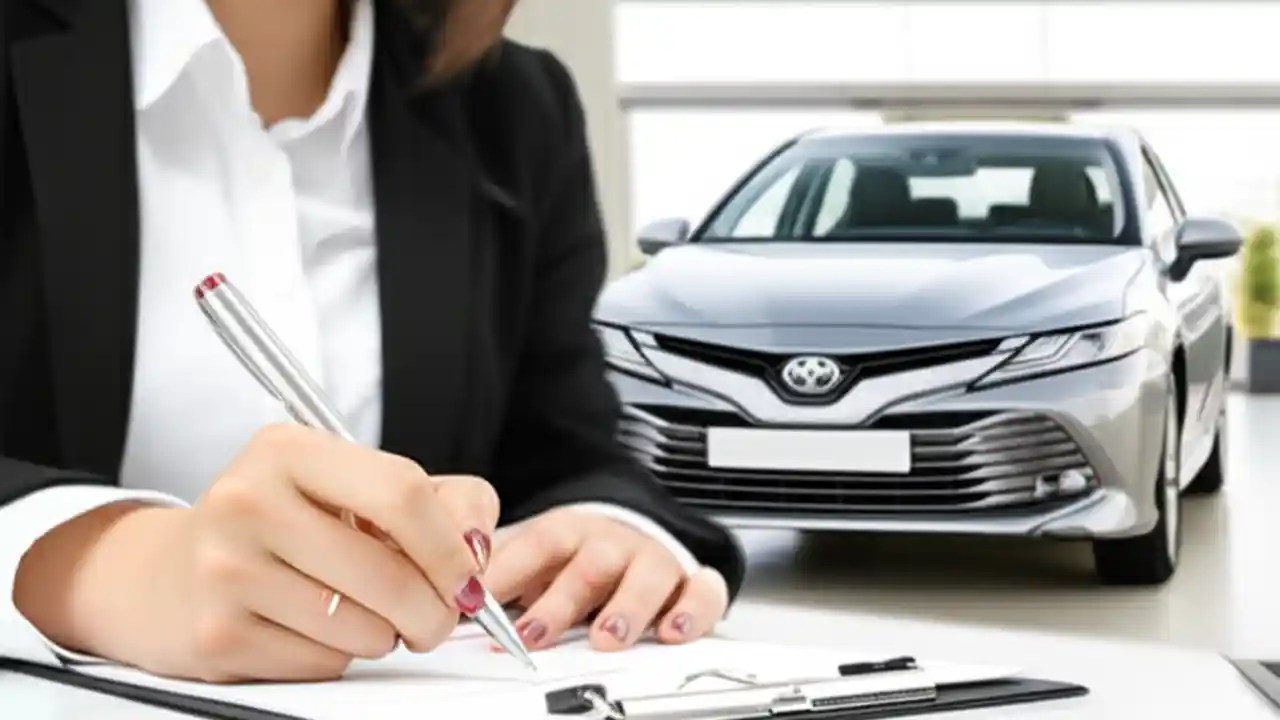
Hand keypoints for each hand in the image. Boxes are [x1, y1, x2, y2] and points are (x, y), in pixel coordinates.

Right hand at [14, 424, 498, 682]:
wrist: (172, 573)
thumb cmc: (288, 524)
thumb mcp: (358, 486)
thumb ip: (443, 501)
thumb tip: (477, 550)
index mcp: (289, 449)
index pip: (401, 493)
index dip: (451, 547)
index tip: (468, 577)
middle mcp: (248, 500)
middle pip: (388, 573)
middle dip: (434, 610)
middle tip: (437, 617)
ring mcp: (225, 569)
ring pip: (363, 627)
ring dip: (387, 634)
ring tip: (364, 611)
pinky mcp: (218, 634)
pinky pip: (324, 662)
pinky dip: (341, 655)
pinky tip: (317, 628)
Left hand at [485, 508, 727, 651]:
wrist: (635, 537)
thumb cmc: (577, 559)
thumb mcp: (535, 561)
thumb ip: (503, 580)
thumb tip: (452, 606)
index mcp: (570, 532)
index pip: (538, 544)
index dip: (509, 574)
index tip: (481, 606)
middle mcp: (613, 544)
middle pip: (589, 566)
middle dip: (560, 602)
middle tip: (533, 634)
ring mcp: (654, 561)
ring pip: (647, 575)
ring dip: (627, 606)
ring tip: (607, 637)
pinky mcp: (692, 582)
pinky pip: (704, 591)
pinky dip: (693, 609)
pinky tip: (675, 631)